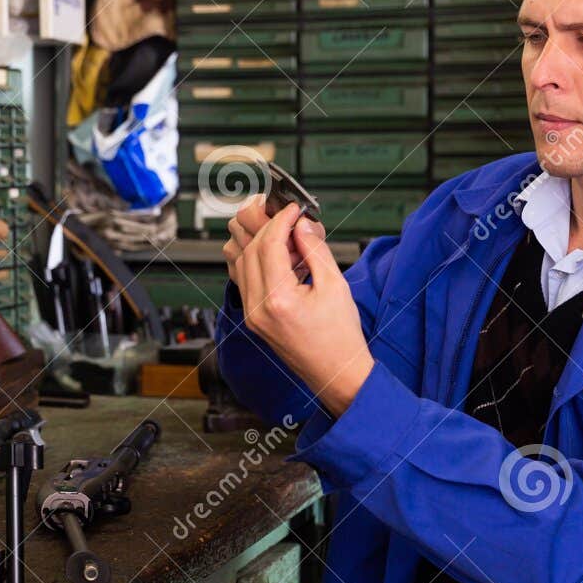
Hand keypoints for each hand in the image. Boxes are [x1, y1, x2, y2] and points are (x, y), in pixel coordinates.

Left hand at [234, 203, 373, 415]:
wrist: (336, 372)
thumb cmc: (340, 337)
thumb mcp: (335, 285)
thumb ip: (315, 250)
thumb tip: (301, 225)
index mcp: (278, 300)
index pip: (269, 245)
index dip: (281, 221)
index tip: (294, 210)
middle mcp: (257, 308)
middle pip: (251, 251)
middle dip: (269, 229)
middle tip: (291, 220)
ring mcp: (251, 315)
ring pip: (242, 264)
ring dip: (261, 244)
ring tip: (288, 239)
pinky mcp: (253, 319)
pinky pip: (244, 281)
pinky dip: (256, 262)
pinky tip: (277, 257)